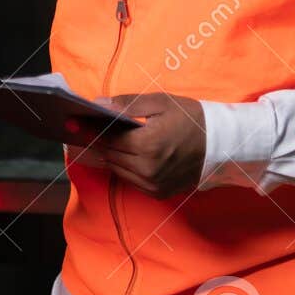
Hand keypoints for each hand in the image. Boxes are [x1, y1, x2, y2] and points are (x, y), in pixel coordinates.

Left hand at [68, 92, 206, 198]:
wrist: (222, 144)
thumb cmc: (191, 118)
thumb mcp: (160, 103)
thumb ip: (127, 104)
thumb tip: (98, 105)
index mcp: (147, 145)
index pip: (108, 139)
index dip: (89, 130)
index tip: (72, 122)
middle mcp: (147, 169)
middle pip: (110, 155)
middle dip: (96, 142)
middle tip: (81, 130)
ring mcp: (153, 184)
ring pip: (118, 169)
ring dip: (108, 155)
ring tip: (98, 141)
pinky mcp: (158, 192)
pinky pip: (131, 179)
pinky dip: (123, 166)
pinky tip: (120, 154)